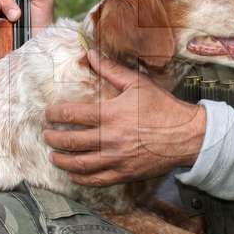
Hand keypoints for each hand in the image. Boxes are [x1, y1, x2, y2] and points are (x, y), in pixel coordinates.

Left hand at [43, 52, 206, 186]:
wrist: (187, 135)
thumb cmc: (163, 107)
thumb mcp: (137, 83)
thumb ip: (111, 69)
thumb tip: (90, 54)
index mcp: (110, 114)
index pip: (72, 114)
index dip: (55, 114)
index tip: (48, 114)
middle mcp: (109, 138)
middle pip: (70, 141)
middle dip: (53, 138)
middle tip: (46, 134)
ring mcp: (115, 159)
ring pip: (78, 164)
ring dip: (61, 160)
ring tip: (53, 155)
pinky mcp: (123, 174)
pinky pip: (95, 180)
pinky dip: (80, 178)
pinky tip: (73, 174)